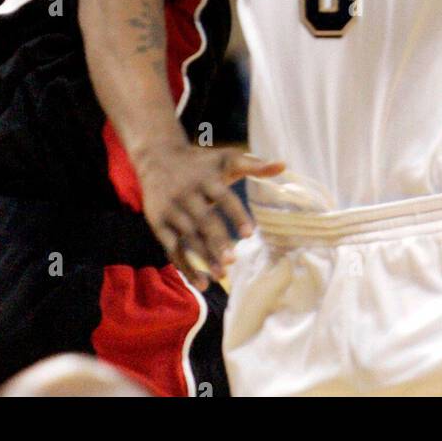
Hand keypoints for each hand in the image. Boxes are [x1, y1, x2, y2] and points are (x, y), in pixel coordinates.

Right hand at [139, 146, 283, 289]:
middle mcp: (186, 193)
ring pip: (187, 237)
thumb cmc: (201, 163)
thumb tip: (284, 164)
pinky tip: (202, 283)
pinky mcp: (158, 223)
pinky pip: (172, 248)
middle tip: (233, 261)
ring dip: (203, 257)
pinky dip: (186, 267)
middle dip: (216, 241)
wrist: (157, 158)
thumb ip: (254, 164)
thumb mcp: (226, 159)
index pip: (223, 197)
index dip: (236, 215)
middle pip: (203, 220)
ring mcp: (171, 209)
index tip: (250, 235)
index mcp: (206, 178)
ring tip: (221, 276)